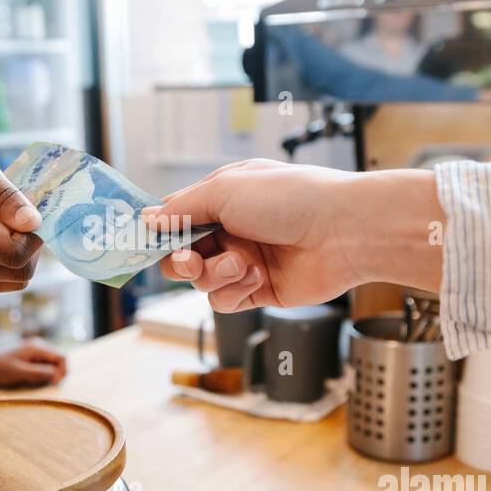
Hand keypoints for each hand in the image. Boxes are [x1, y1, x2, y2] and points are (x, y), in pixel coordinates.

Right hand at [0, 146, 43, 294]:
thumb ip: (5, 195)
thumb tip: (34, 223)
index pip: (13, 253)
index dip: (35, 237)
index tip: (32, 214)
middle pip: (17, 275)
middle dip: (31, 249)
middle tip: (21, 221)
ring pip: (10, 284)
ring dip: (18, 258)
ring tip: (0, 228)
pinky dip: (1, 264)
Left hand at [0, 340, 66, 387]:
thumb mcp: (19, 372)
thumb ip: (39, 373)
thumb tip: (56, 375)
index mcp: (37, 348)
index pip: (62, 357)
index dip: (62, 372)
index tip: (52, 384)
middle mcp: (38, 346)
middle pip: (58, 360)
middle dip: (54, 375)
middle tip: (42, 385)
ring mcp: (33, 351)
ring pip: (50, 364)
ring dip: (46, 375)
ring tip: (32, 382)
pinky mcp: (28, 357)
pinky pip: (41, 366)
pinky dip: (39, 374)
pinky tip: (28, 380)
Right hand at [143, 160, 443, 311]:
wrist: (345, 232)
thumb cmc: (292, 198)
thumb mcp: (226, 189)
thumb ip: (182, 208)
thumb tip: (146, 219)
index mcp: (222, 199)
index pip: (175, 219)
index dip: (160, 233)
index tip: (147, 243)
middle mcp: (231, 230)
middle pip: (180, 256)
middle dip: (181, 261)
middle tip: (192, 260)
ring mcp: (244, 262)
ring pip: (202, 282)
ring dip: (216, 274)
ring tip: (243, 264)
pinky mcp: (259, 291)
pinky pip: (225, 302)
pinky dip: (235, 292)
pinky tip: (257, 278)